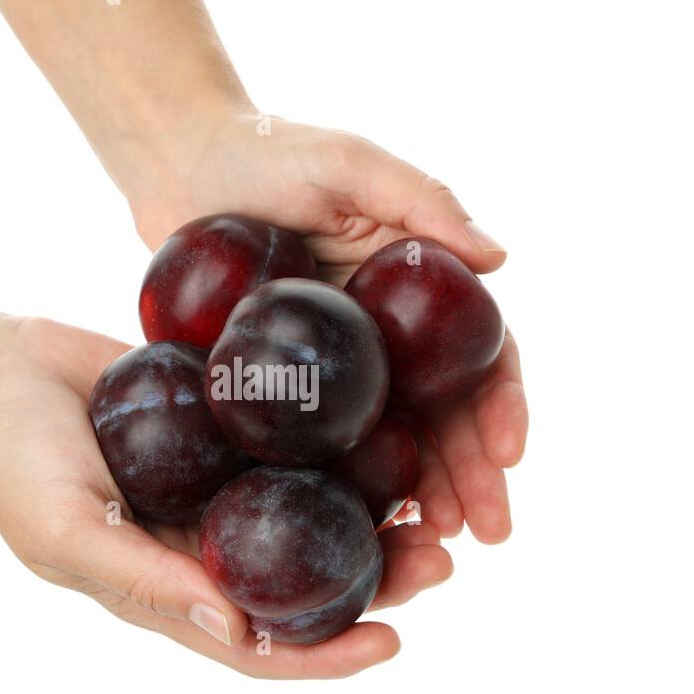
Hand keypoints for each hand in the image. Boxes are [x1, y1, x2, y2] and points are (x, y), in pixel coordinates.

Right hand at [0, 316, 451, 677]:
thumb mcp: (66, 531)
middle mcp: (205, 546)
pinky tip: (388, 433)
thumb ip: (147, 581)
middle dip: (375, 584)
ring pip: (312, 517)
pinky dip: (340, 451)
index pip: (259, 645)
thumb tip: (236, 630)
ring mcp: (218, 488)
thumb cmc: (13, 464)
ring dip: (373, 519)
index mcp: (170, 590)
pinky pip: (292, 449)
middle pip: (304, 583)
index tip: (392, 644)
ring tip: (432, 507)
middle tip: (438, 562)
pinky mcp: (224, 432)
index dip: (325, 656)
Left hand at [128, 112, 528, 543]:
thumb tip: (501, 257)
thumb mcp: (350, 164)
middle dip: (476, 474)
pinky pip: (326, 446)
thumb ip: (422, 200)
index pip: (482, 355)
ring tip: (436, 541)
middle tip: (488, 532)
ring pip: (397, 445)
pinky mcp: (286, 390)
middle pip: (448, 417)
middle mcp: (391, 338)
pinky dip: (353, 487)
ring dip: (426, 494)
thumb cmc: (271, 152)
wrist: (183, 166)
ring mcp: (339, 371)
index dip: (503, 404)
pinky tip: (363, 527)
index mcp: (421, 291)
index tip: (511, 453)